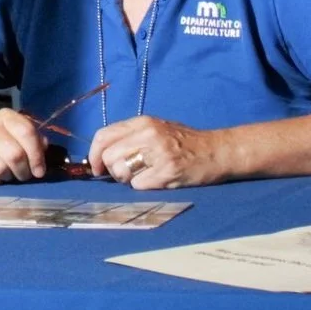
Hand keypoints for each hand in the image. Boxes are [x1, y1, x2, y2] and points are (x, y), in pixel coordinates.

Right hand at [0, 108, 46, 185]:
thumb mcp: (16, 134)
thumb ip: (33, 139)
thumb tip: (44, 148)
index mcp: (5, 116)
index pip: (26, 132)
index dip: (37, 155)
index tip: (40, 170)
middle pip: (15, 154)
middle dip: (24, 170)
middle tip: (25, 175)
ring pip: (1, 169)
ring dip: (9, 176)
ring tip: (8, 174)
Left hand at [86, 115, 225, 189]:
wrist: (217, 151)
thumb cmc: (184, 142)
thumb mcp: (155, 129)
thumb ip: (129, 138)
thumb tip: (100, 156)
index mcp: (142, 122)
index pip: (103, 136)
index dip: (93, 155)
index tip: (96, 168)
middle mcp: (148, 135)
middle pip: (109, 158)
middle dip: (113, 171)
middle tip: (128, 173)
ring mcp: (158, 153)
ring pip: (121, 172)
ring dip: (128, 179)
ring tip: (146, 174)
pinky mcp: (167, 172)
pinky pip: (138, 185)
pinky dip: (144, 187)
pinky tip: (158, 180)